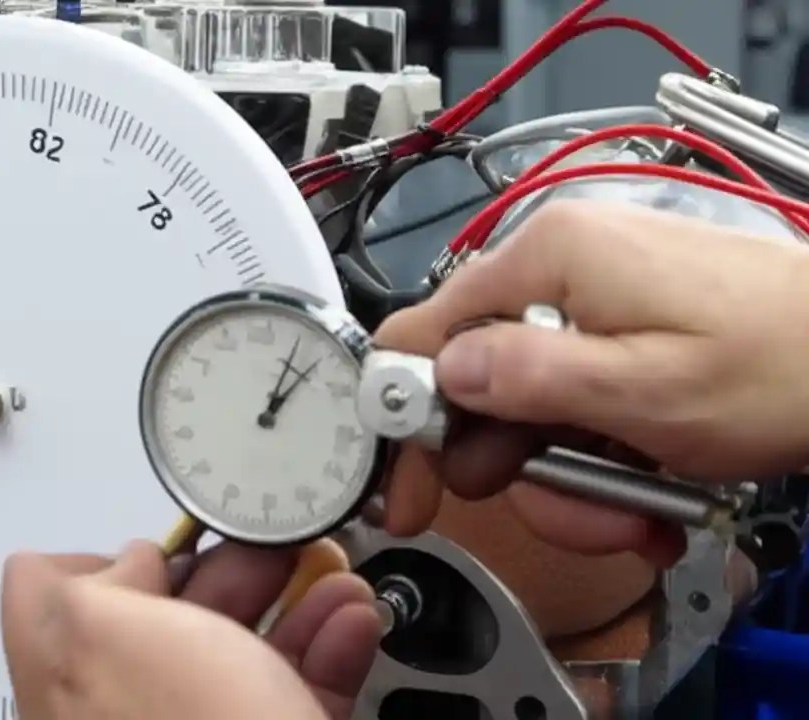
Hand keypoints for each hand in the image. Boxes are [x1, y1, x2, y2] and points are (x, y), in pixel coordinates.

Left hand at [0, 540, 382, 719]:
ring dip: (293, 603)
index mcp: (69, 690)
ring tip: (331, 576)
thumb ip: (77, 586)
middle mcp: (130, 717)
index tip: (162, 552)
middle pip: (165, 624)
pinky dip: (327, 648)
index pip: (55, 610)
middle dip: (225, 574)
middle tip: (268, 548)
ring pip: (241, 654)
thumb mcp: (98, 636)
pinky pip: (295, 692)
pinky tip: (350, 620)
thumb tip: (123, 564)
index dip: (105, 567)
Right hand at [374, 200, 808, 562]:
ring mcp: (593, 291)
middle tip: (575, 511)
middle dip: (518, 463)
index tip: (410, 487)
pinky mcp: (622, 319)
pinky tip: (645, 484)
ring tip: (635, 509)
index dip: (404, 416)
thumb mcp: (645, 390)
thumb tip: (440, 373)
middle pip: (480, 379)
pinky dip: (598, 449)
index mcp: (549, 258)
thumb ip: (529, 378)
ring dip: (569, 472)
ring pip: (529, 400)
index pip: (425, 331)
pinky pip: (574, 392)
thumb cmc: (780, 368)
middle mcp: (559, 262)